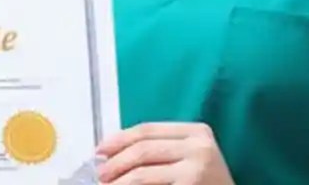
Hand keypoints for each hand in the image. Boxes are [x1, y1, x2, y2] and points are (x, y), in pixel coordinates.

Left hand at [96, 122, 234, 183]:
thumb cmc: (208, 184)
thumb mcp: (191, 158)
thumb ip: (162, 150)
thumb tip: (114, 153)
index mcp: (197, 131)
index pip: (148, 130)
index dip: (119, 139)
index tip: (100, 150)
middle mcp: (199, 146)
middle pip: (143, 149)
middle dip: (115, 162)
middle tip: (99, 174)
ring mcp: (196, 168)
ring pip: (142, 173)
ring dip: (118, 182)